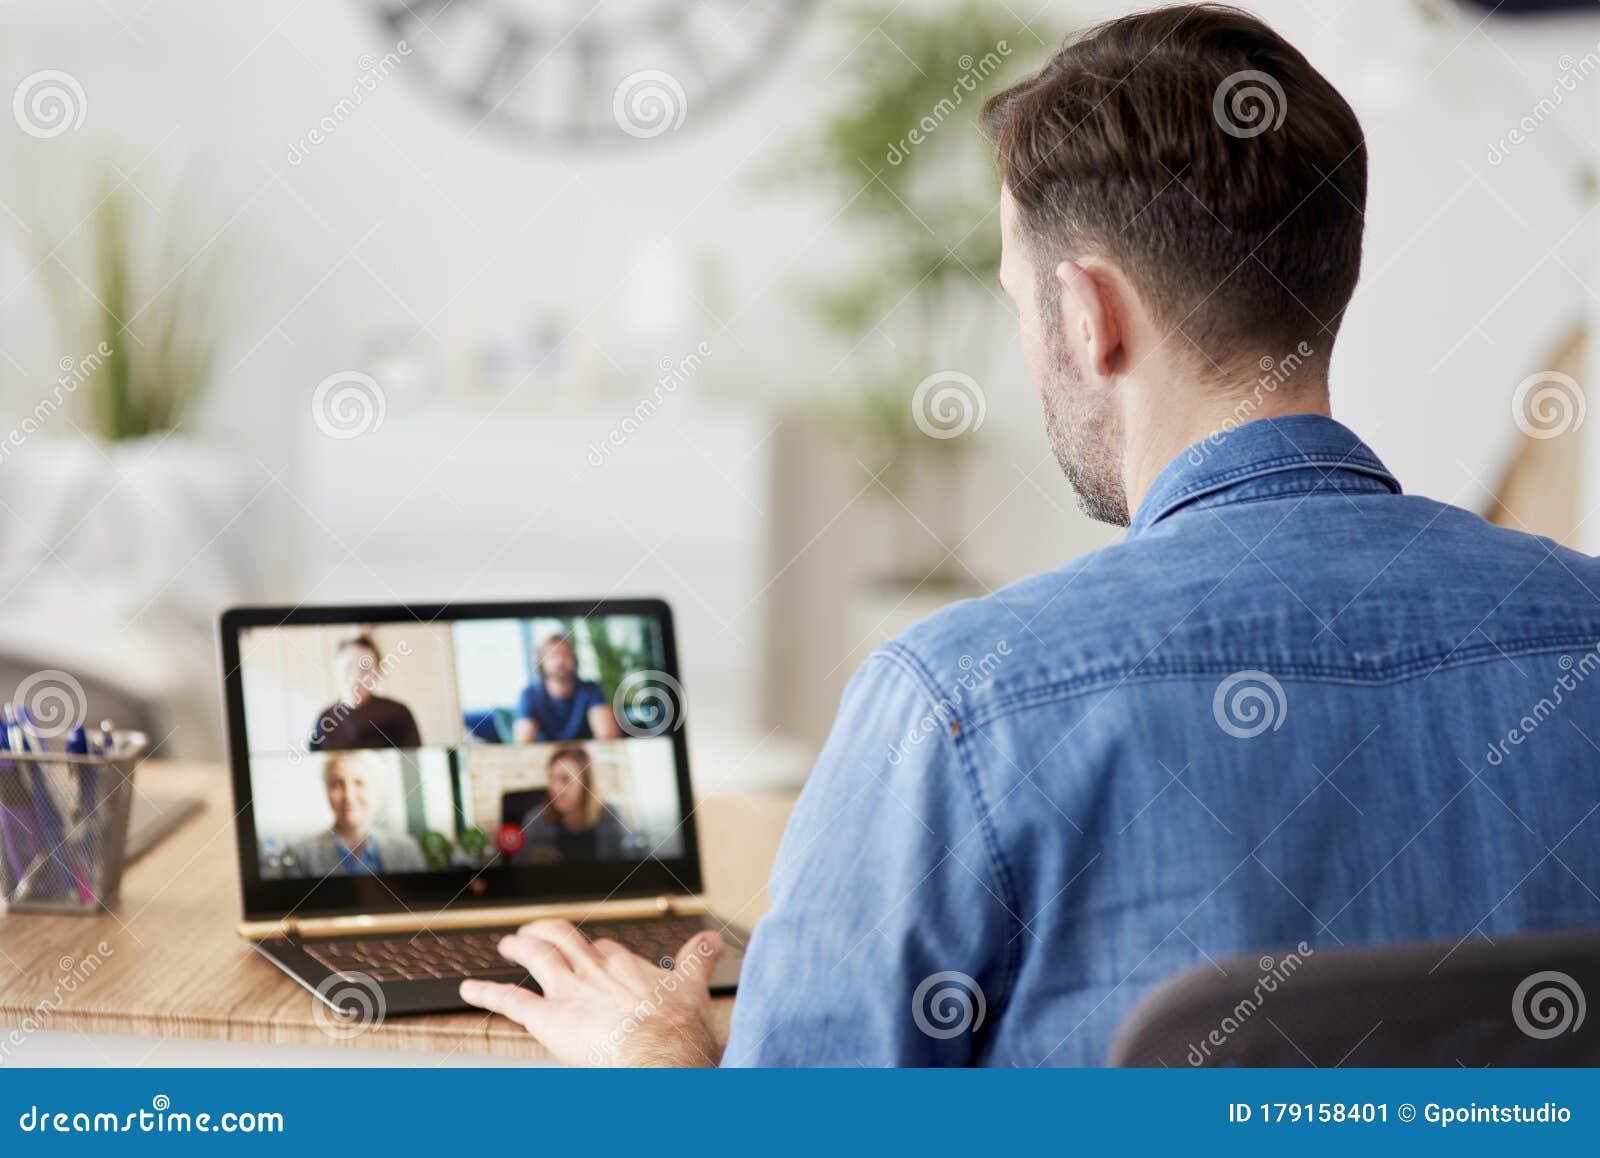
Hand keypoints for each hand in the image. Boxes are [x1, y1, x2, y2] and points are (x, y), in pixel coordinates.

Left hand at [459, 918, 725, 1066]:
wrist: (659, 1054)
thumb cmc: (677, 1029)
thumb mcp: (694, 986)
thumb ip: (699, 960)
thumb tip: (714, 940)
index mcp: (625, 964)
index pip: (603, 947)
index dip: (594, 949)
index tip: (591, 950)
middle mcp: (593, 970)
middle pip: (564, 938)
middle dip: (547, 932)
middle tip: (535, 931)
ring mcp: (568, 991)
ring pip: (536, 957)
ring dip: (518, 947)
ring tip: (506, 944)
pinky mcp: (548, 1018)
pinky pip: (510, 1001)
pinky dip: (487, 993)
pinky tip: (469, 989)